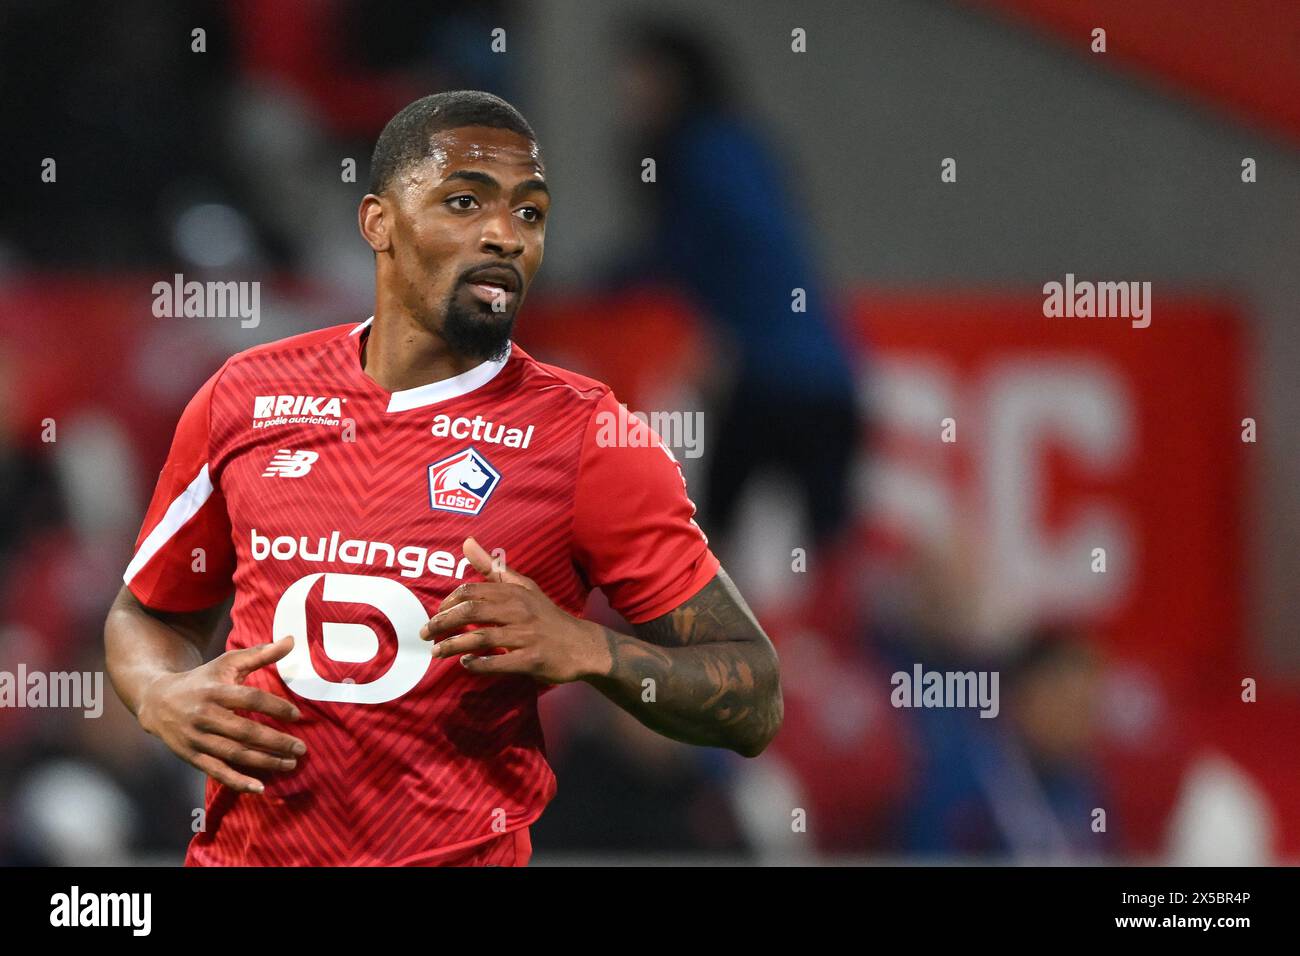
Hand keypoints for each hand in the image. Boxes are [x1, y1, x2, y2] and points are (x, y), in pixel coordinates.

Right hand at [137, 636, 306, 794]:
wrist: (156, 701)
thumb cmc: (202, 680)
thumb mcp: (227, 662)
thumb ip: (260, 654)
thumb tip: (291, 640)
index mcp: (216, 691)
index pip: (250, 699)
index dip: (275, 707)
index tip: (298, 715)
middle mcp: (205, 715)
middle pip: (245, 731)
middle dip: (276, 741)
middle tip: (301, 748)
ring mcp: (197, 738)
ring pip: (234, 753)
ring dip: (264, 762)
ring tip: (290, 764)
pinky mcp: (191, 756)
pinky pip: (217, 771)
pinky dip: (238, 781)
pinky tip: (261, 788)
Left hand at [420, 538, 610, 683]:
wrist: (583, 645)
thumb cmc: (546, 615)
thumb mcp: (523, 587)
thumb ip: (492, 567)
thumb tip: (466, 542)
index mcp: (514, 592)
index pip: (471, 591)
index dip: (448, 603)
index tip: (437, 614)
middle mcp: (519, 611)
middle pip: (471, 613)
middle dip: (441, 623)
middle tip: (424, 634)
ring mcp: (526, 636)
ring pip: (481, 638)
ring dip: (452, 646)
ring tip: (436, 653)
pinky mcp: (532, 660)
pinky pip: (499, 663)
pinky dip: (478, 664)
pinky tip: (465, 664)